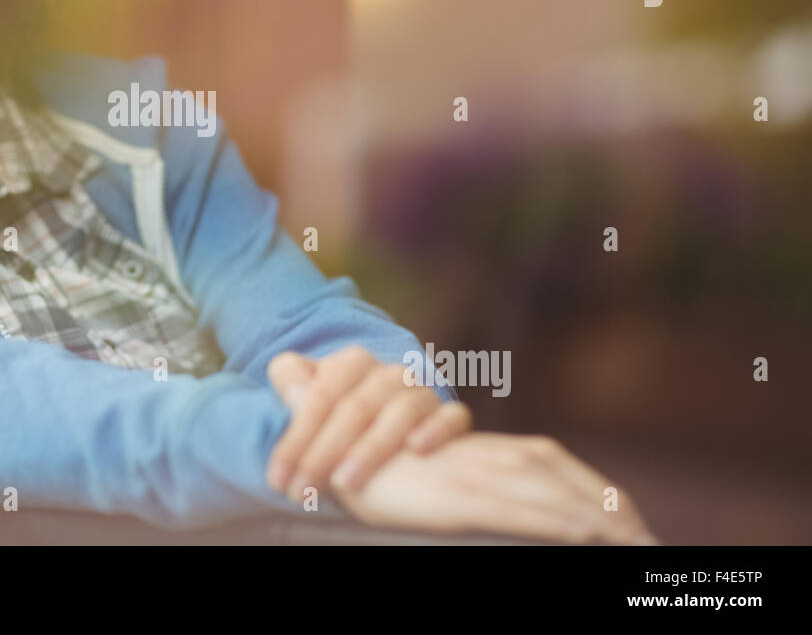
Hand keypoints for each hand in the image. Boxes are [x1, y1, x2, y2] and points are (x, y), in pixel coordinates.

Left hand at [265, 346, 471, 499]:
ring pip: (401, 411)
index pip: (320, 394)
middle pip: (355, 407)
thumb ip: (297, 391)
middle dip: (322, 453)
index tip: (277, 478)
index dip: (295, 436)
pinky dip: (435, 429)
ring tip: (344, 484)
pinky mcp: (450, 415)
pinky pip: (451, 417)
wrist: (395, 441)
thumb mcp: (315, 410)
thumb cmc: (343, 428)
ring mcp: (421, 392)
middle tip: (301, 492)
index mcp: (351, 364)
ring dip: (371, 448)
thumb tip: (290, 391)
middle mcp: (387, 373)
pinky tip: (416, 449)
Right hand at [332, 431, 657, 543]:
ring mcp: (478, 474)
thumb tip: (517, 503)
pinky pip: (519, 510)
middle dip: (615, 512)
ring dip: (600, 518)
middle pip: (570, 479)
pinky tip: (586, 535)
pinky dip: (557, 521)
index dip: (601, 496)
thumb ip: (477, 483)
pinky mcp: (461, 496)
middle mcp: (492, 457)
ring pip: (555, 493)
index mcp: (490, 452)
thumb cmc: (387, 469)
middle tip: (654, 544)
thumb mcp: (440, 476)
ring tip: (635, 542)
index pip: (560, 468)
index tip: (635, 525)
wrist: (337, 448)